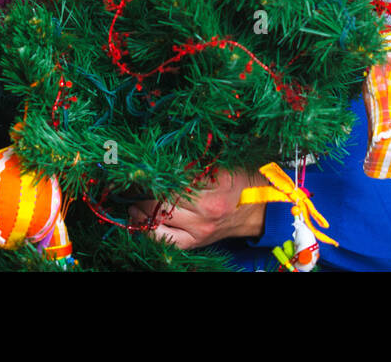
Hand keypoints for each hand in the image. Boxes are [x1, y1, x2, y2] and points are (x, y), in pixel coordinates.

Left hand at [130, 169, 266, 248]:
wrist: (258, 210)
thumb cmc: (240, 180)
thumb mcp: (226, 162)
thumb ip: (199, 158)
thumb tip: (166, 148)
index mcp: (217, 183)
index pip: (177, 175)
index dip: (156, 170)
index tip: (142, 163)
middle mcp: (207, 208)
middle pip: (164, 196)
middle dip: (144, 187)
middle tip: (132, 179)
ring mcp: (200, 228)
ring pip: (159, 217)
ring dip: (141, 206)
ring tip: (132, 197)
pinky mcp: (195, 242)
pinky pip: (163, 239)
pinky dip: (146, 228)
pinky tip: (138, 216)